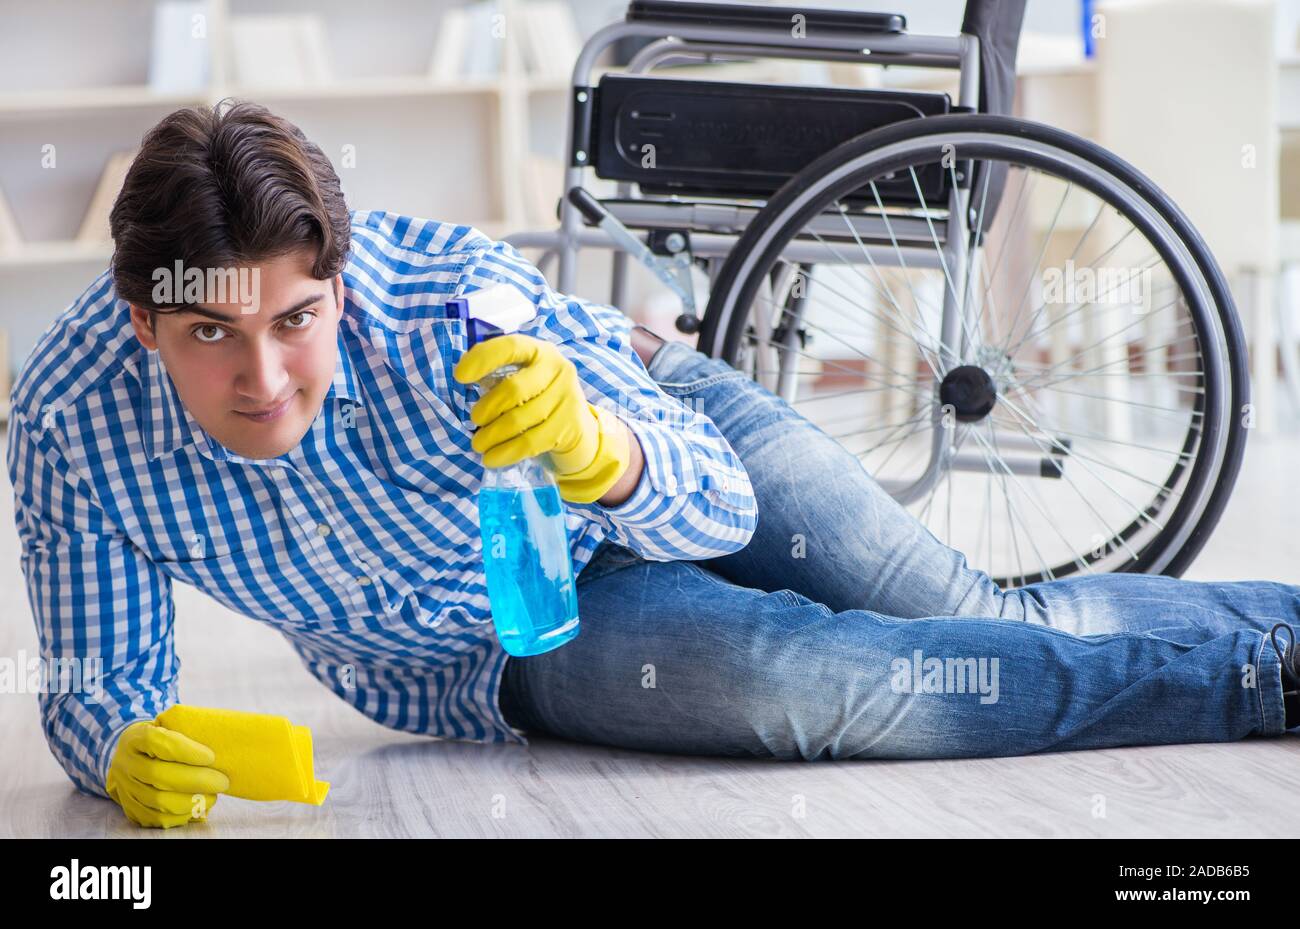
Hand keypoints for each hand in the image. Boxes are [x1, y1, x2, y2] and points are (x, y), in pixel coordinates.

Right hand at [105, 719, 229, 827]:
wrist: (131, 759)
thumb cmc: (160, 740)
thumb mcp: (168, 727)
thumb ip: (186, 732)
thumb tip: (218, 743)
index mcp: (135, 738)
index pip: (156, 741)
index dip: (185, 750)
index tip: (211, 757)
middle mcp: (126, 764)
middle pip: (158, 775)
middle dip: (196, 780)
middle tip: (222, 782)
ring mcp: (126, 789)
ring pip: (157, 800)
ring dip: (191, 801)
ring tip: (213, 797)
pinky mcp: (131, 809)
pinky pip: (156, 818)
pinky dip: (180, 816)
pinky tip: (197, 808)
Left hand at [453, 334, 630, 503]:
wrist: (577, 428)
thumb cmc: (538, 398)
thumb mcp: (523, 378)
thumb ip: (498, 375)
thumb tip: (463, 379)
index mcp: (540, 351)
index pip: (511, 347)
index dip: (483, 359)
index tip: (460, 377)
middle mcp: (559, 369)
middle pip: (514, 389)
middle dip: (487, 409)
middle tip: (474, 421)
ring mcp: (567, 398)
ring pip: (520, 420)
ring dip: (492, 436)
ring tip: (478, 445)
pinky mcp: (569, 427)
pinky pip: (530, 443)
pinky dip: (506, 452)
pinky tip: (492, 458)